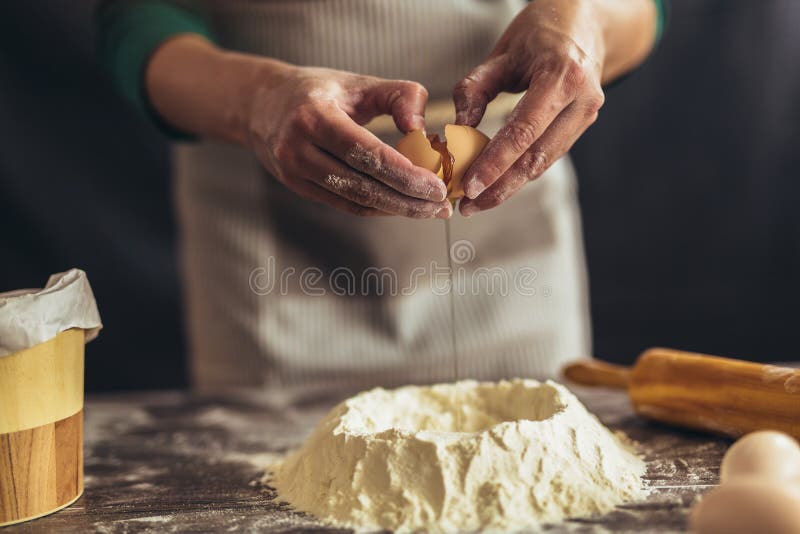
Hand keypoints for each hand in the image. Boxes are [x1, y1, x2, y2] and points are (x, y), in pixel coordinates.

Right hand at [247, 65, 451, 217]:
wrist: (261, 105)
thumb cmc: (319, 92)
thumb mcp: (358, 82)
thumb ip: (399, 95)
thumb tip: (422, 129)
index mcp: (314, 117)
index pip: (367, 154)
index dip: (405, 174)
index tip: (438, 186)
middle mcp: (298, 148)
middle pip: (362, 184)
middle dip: (407, 199)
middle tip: (442, 205)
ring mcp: (294, 172)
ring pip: (354, 201)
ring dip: (396, 209)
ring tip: (430, 210)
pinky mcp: (298, 187)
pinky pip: (345, 204)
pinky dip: (377, 208)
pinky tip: (403, 206)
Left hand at [453, 0, 653, 215]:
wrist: (586, 22)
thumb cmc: (541, 31)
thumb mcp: (502, 51)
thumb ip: (476, 88)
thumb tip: (459, 127)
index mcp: (562, 76)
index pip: (523, 131)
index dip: (495, 163)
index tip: (469, 185)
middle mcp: (582, 100)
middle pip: (537, 158)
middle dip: (500, 187)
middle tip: (467, 206)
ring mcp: (587, 115)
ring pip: (544, 163)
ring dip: (509, 186)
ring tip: (476, 201)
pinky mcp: (582, 125)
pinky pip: (548, 154)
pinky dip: (520, 171)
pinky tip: (496, 183)